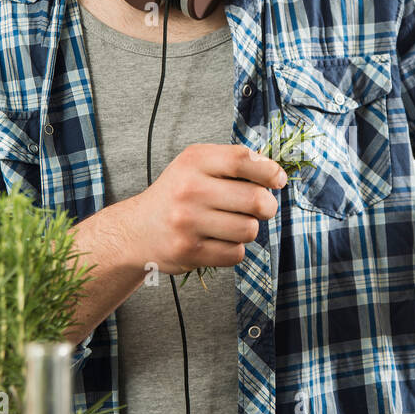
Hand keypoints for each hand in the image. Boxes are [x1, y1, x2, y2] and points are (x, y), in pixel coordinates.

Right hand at [120, 143, 286, 276]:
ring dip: (248, 229)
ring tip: (231, 224)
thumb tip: (276, 175)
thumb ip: (233, 163)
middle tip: (260, 208)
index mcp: (194, 161)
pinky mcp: (189, 251)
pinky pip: (236, 253)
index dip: (269, 171)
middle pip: (256, 199)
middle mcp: (189, 189)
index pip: (243, 160)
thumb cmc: (177, 195)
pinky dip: (233, 249)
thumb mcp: (196, 165)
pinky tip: (217, 241)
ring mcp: (188, 222)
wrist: (136, 230)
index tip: (278, 180)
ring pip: (249, 229)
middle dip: (266, 206)